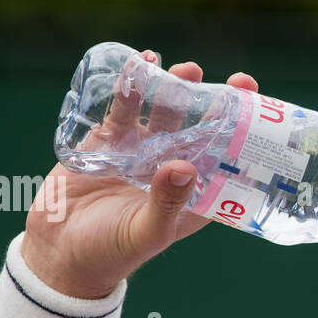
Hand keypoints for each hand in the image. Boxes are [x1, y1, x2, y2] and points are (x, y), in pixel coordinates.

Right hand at [21, 50, 260, 298]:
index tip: (258, 116)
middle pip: (199, 128)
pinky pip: (122, 109)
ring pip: (164, 112)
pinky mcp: (107, 141)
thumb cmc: (112, 253)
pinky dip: (131, 87)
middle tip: (234, 80)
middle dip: (215, 104)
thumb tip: (184, 167)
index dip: (242, 136)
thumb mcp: (145, 232)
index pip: (225, 159)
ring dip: (175, 89)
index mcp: (192, 194)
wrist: (60, 253)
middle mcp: (171, 168)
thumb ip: (167, 203)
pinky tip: (140, 65)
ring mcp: (139, 151)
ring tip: (186, 69)